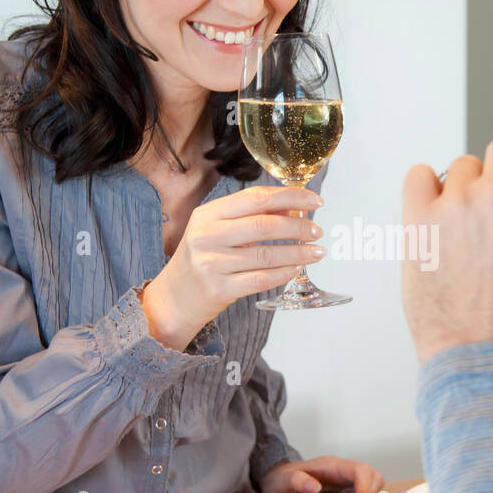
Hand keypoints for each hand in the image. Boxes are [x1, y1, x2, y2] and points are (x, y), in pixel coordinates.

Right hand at [138, 184, 325, 349]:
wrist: (175, 295)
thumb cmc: (203, 257)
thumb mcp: (219, 229)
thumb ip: (252, 216)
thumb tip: (294, 208)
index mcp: (208, 214)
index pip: (255, 198)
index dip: (290, 197)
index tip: (314, 200)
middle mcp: (207, 236)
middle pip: (263, 225)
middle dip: (297, 227)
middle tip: (317, 230)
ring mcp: (212, 263)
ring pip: (266, 255)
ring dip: (298, 253)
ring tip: (316, 252)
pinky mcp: (220, 289)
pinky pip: (260, 280)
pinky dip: (283, 273)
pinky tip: (297, 269)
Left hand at [259, 456, 385, 492]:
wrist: (278, 479)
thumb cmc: (281, 480)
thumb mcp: (284, 482)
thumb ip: (298, 481)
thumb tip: (315, 488)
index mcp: (332, 465)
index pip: (360, 470)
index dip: (364, 489)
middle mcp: (342, 468)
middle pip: (372, 474)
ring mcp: (345, 476)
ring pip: (373, 481)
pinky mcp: (345, 484)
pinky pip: (365, 489)